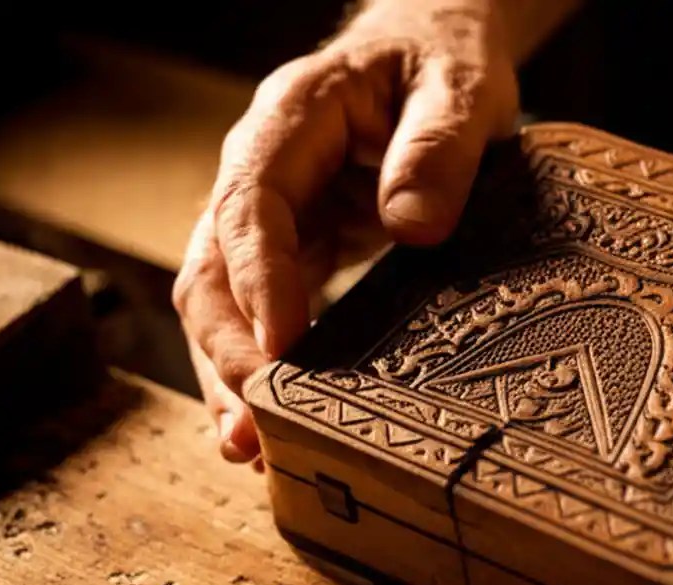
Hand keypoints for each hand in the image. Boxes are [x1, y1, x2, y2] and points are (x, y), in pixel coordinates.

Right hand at [172, 1, 518, 463]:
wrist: (434, 46)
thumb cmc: (442, 59)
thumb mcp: (458, 86)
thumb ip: (439, 145)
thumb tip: (412, 225)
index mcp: (291, 120)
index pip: (252, 206)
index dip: (258, 280)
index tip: (282, 347)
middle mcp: (264, 172)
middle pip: (214, 269)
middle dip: (227, 352)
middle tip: (253, 430)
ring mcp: (276, 213)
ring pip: (224, 302)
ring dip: (231, 375)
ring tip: (249, 450)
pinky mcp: (298, 246)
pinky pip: (264, 310)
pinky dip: (264, 365)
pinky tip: (275, 421)